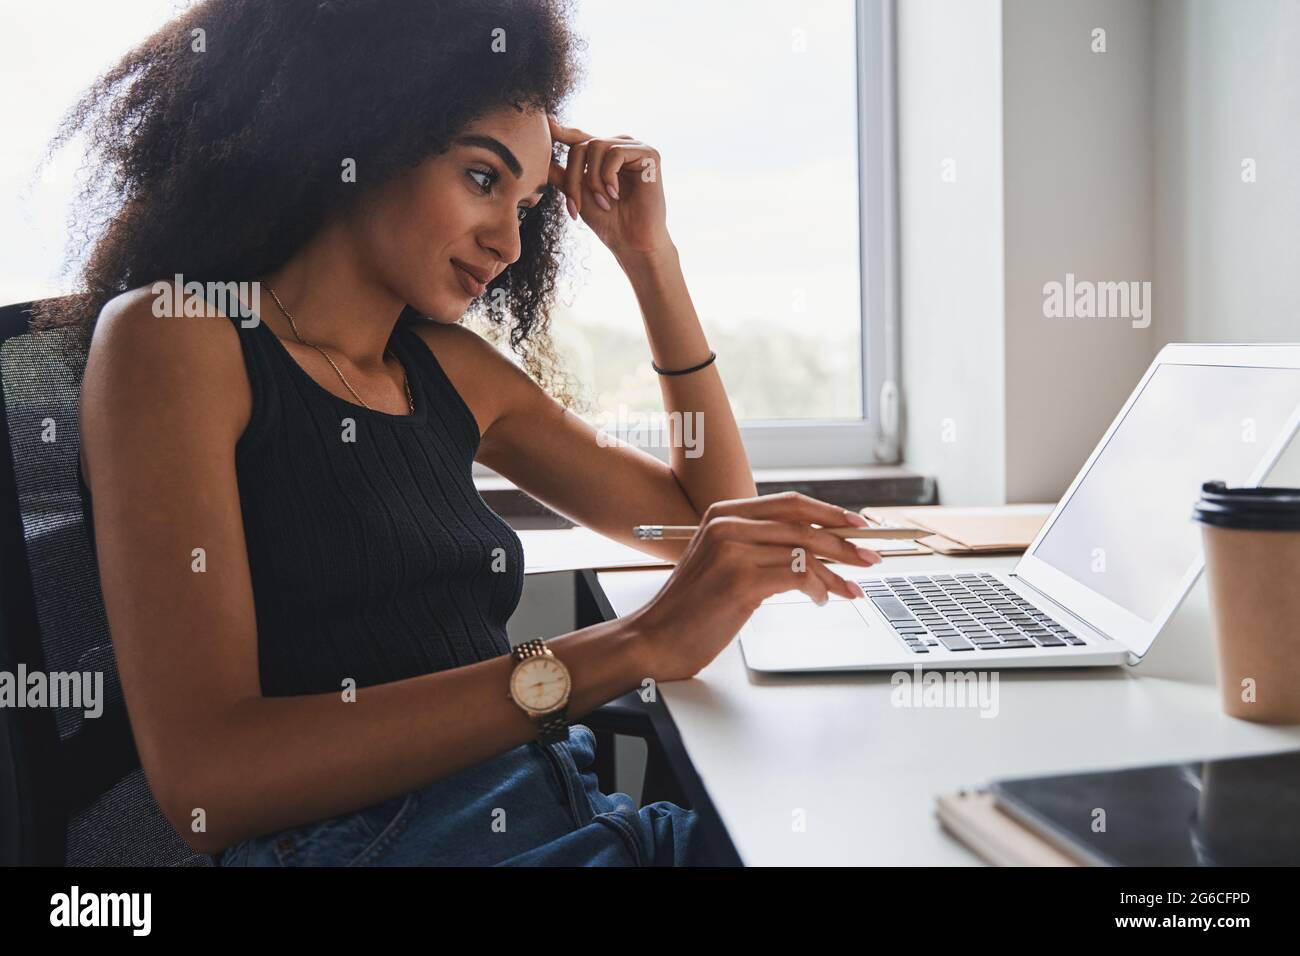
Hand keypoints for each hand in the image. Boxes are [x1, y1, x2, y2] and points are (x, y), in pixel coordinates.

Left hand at [547, 114, 670, 257]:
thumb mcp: (578, 194)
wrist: (632, 242)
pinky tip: (615, 195)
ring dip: (593, 179)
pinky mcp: (649, 154)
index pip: (579, 139)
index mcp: (604, 155)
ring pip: (596, 146)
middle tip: (576, 206)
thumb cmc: (608, 221)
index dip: (562, 132)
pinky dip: (608, 176)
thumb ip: (562, 174)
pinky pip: (616, 152)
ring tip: (603, 202)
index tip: (546, 124)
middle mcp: (619, 146)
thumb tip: (538, 157)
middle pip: (581, 145)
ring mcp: (635, 148)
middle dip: (573, 177)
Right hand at [627, 492, 883, 682]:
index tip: (857, 526)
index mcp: (723, 514)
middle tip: (870, 557)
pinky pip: (798, 576)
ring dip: (836, 573)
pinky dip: (818, 588)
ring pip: (805, 552)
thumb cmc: (692, 608)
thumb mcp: (722, 562)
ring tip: (849, 588)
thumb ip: (758, 546)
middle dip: (845, 542)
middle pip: (804, 525)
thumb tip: (815, 546)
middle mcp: (727, 525)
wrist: (656, 639)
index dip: (830, 512)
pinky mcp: (741, 580)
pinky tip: (821, 600)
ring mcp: (733, 551)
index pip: (791, 503)